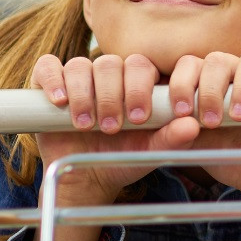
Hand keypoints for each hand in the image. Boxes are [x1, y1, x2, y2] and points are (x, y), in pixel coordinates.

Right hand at [30, 53, 200, 205]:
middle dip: (111, 96)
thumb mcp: (149, 152)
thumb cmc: (123, 159)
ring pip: (80, 66)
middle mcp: (108, 75)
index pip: (140, 66)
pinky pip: (47, 67)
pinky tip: (60, 101)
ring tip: (87, 125)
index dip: (139, 88)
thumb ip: (172, 138)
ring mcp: (78, 77)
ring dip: (83, 94)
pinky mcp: (49, 84)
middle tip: (112, 127)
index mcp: (136, 82)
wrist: (88, 176)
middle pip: (110, 64)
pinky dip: (53, 79)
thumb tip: (193, 125)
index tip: (139, 118)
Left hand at [170, 49, 240, 200]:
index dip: (182, 83)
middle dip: (209, 89)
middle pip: (218, 60)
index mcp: (212, 83)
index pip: (192, 65)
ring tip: (240, 115)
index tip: (178, 112)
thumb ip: (176, 127)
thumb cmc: (234, 159)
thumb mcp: (197, 143)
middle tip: (209, 120)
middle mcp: (239, 74)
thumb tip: (152, 115)